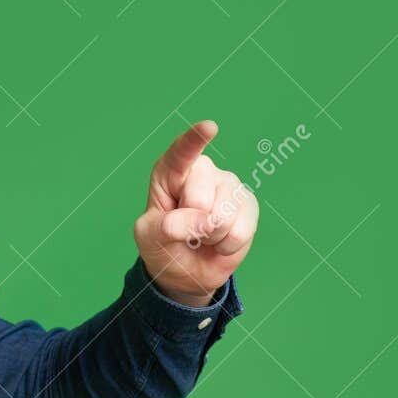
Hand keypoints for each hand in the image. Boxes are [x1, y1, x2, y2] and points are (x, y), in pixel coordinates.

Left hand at [133, 120, 258, 306]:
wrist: (186, 270)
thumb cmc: (163, 245)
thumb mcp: (150, 237)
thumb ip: (168, 226)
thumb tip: (204, 219)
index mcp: (171, 172)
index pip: (181, 154)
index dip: (195, 141)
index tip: (210, 127)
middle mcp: (202, 173)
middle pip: (200, 197)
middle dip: (190, 223)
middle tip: (185, 229)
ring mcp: (228, 187)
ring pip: (223, 216)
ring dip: (209, 237)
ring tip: (201, 235)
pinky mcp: (248, 206)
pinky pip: (240, 230)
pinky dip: (226, 245)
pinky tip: (219, 241)